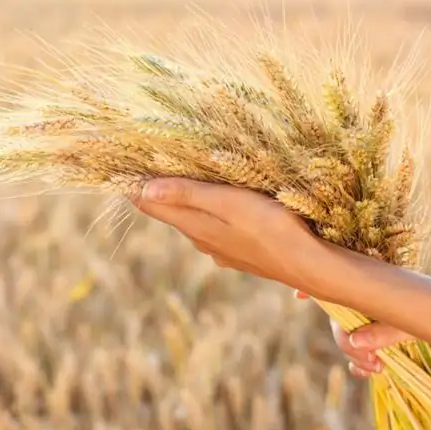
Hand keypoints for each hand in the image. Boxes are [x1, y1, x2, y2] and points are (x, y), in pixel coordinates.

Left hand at [131, 177, 319, 288]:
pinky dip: (206, 213)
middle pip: (169, 212)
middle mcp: (201, 241)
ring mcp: (221, 250)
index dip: (134, 185)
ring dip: (182, 201)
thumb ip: (187, 196)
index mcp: (194, 226)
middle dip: (156, 190)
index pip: (151, 203)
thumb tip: (142, 190)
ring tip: (177, 177)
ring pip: (192, 221)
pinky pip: (213, 229)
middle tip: (145, 163)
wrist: (310, 266)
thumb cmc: (271, 227)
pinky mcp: (240, 253)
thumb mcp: (227, 204)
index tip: (120, 165)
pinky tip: (217, 205)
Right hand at [293, 290, 430, 377]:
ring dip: (355, 356)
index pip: (344, 281)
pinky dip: (362, 367)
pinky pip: (362, 357)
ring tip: (377, 368)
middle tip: (365, 356)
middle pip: (342, 318)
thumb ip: (385, 329)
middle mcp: (376, 306)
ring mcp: (380, 328)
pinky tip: (372, 373)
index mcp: (381, 288)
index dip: (318, 286)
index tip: (298, 294)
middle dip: (345, 339)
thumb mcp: (417, 322)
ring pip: (350, 340)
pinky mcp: (388, 349)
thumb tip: (356, 342)